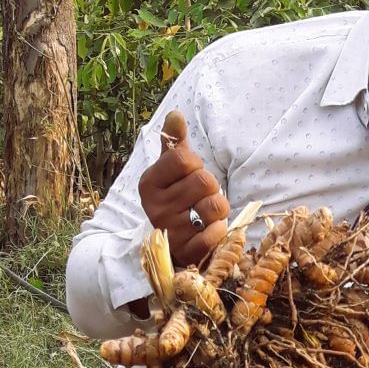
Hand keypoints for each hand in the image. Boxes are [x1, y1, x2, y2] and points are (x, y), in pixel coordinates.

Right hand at [137, 110, 230, 266]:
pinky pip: (216, 234)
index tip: (190, 173)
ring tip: (205, 213)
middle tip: (200, 196)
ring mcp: (170, 231)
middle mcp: (155, 207)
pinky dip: (219, 230)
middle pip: (204, 181)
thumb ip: (175, 142)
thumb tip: (176, 114)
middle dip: (211, 187)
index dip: (196, 163)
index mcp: (149, 183)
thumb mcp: (172, 170)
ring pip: (215, 206)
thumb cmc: (177, 198)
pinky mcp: (186, 252)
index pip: (183, 158)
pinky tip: (208, 231)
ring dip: (218, 208)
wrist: (170, 243)